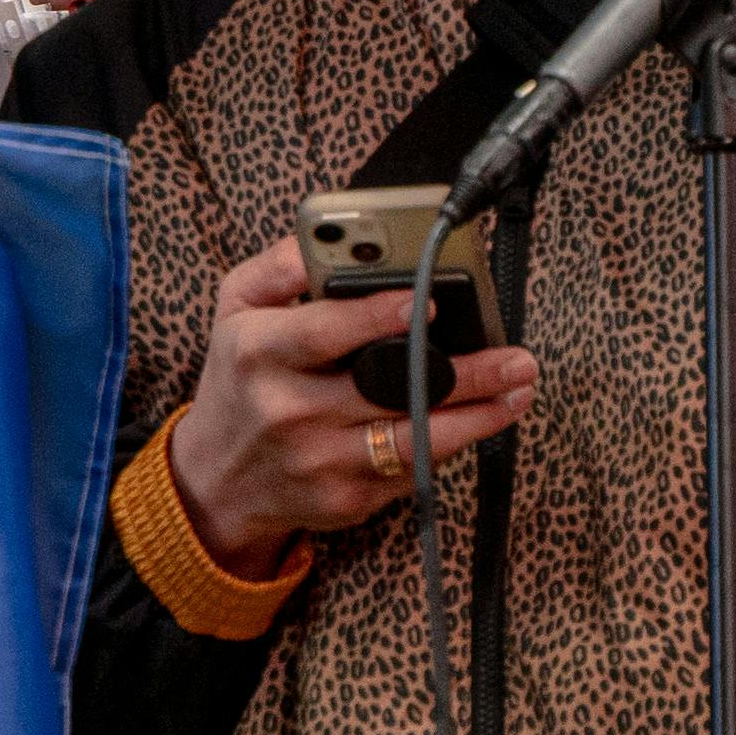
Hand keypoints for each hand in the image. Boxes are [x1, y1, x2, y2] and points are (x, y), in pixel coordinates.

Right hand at [166, 233, 540, 572]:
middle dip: (461, 375)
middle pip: (385, 390)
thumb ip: (281, 266)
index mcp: (258, 353)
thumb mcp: (235, 309)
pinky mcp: (343, 499)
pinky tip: (488, 418)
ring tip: (519, 388)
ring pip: (411, 440)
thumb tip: (338, 236)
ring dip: (477, 416)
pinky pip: (411, 471)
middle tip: (516, 358)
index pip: (322, 332)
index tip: (427, 302)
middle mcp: (286, 410)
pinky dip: (454, 443)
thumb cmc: (239, 379)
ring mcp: (316, 461)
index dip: (375, 318)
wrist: (216, 478)